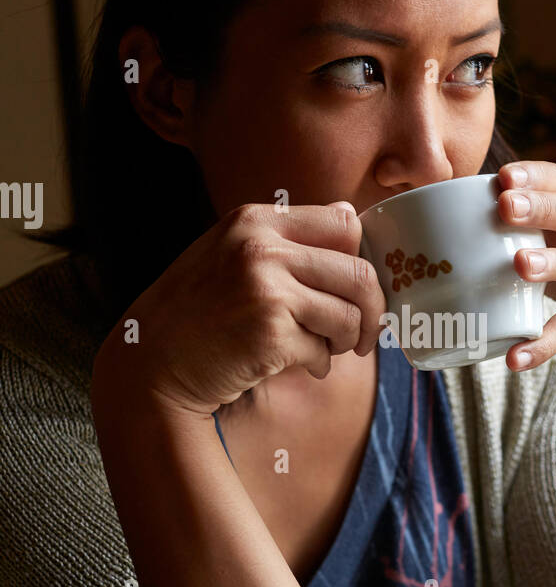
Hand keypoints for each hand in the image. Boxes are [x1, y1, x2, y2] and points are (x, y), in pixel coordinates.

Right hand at [91, 201, 386, 417]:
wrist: (151, 364)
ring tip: (329, 350)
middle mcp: (261, 248)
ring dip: (349, 341)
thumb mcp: (230, 254)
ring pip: (350, 315)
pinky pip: (323, 351)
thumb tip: (353, 219)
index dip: (361, 257)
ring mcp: (265, 290)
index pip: (344, 222)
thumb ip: (284, 239)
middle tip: (365, 333)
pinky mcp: (269, 335)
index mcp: (255, 221)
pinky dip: (319, 364)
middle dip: (372, 309)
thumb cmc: (197, 312)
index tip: (357, 285)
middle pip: (359, 272)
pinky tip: (302, 367)